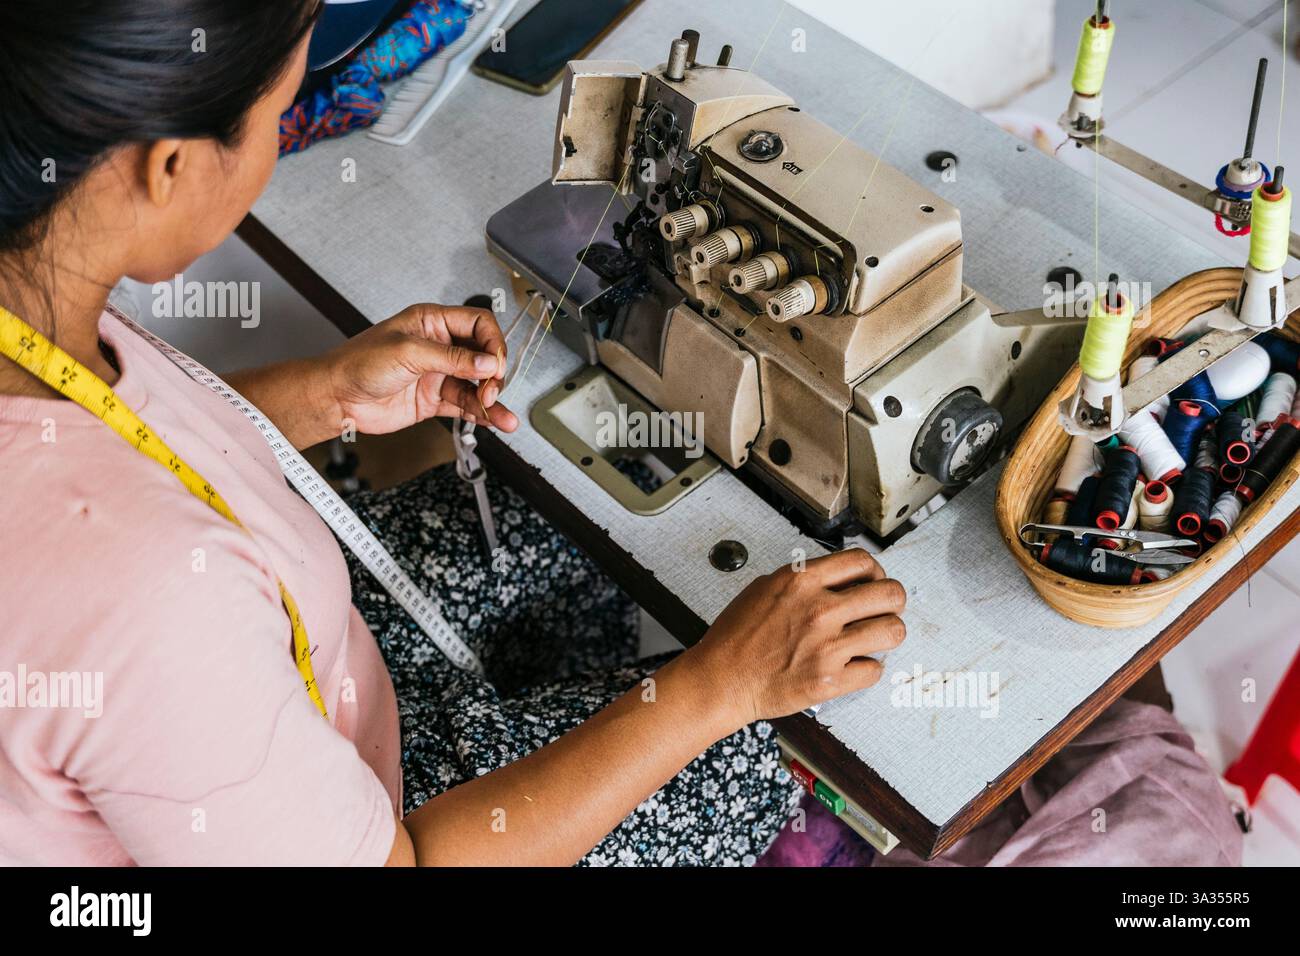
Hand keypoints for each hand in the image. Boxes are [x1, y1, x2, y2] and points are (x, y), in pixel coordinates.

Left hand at [324, 303, 518, 434]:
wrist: (336, 398)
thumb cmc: (358, 363)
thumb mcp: (408, 352)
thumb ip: (451, 358)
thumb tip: (486, 362)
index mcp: (432, 322)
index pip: (479, 324)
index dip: (492, 343)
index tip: (494, 364)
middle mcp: (439, 346)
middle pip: (483, 356)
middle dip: (492, 374)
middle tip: (490, 390)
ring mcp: (438, 374)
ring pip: (477, 385)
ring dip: (492, 401)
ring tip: (503, 417)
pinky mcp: (434, 399)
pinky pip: (464, 405)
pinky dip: (480, 414)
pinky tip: (492, 421)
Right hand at [689, 549, 905, 726]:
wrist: (721, 679)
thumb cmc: (735, 638)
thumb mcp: (764, 588)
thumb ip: (803, 579)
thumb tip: (836, 577)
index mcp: (802, 580)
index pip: (863, 561)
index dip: (875, 571)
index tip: (872, 582)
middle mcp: (819, 609)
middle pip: (890, 594)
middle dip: (892, 602)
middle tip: (882, 610)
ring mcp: (827, 646)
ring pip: (892, 631)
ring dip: (886, 635)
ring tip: (871, 639)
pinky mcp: (830, 680)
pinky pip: (874, 670)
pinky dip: (866, 669)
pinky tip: (851, 665)